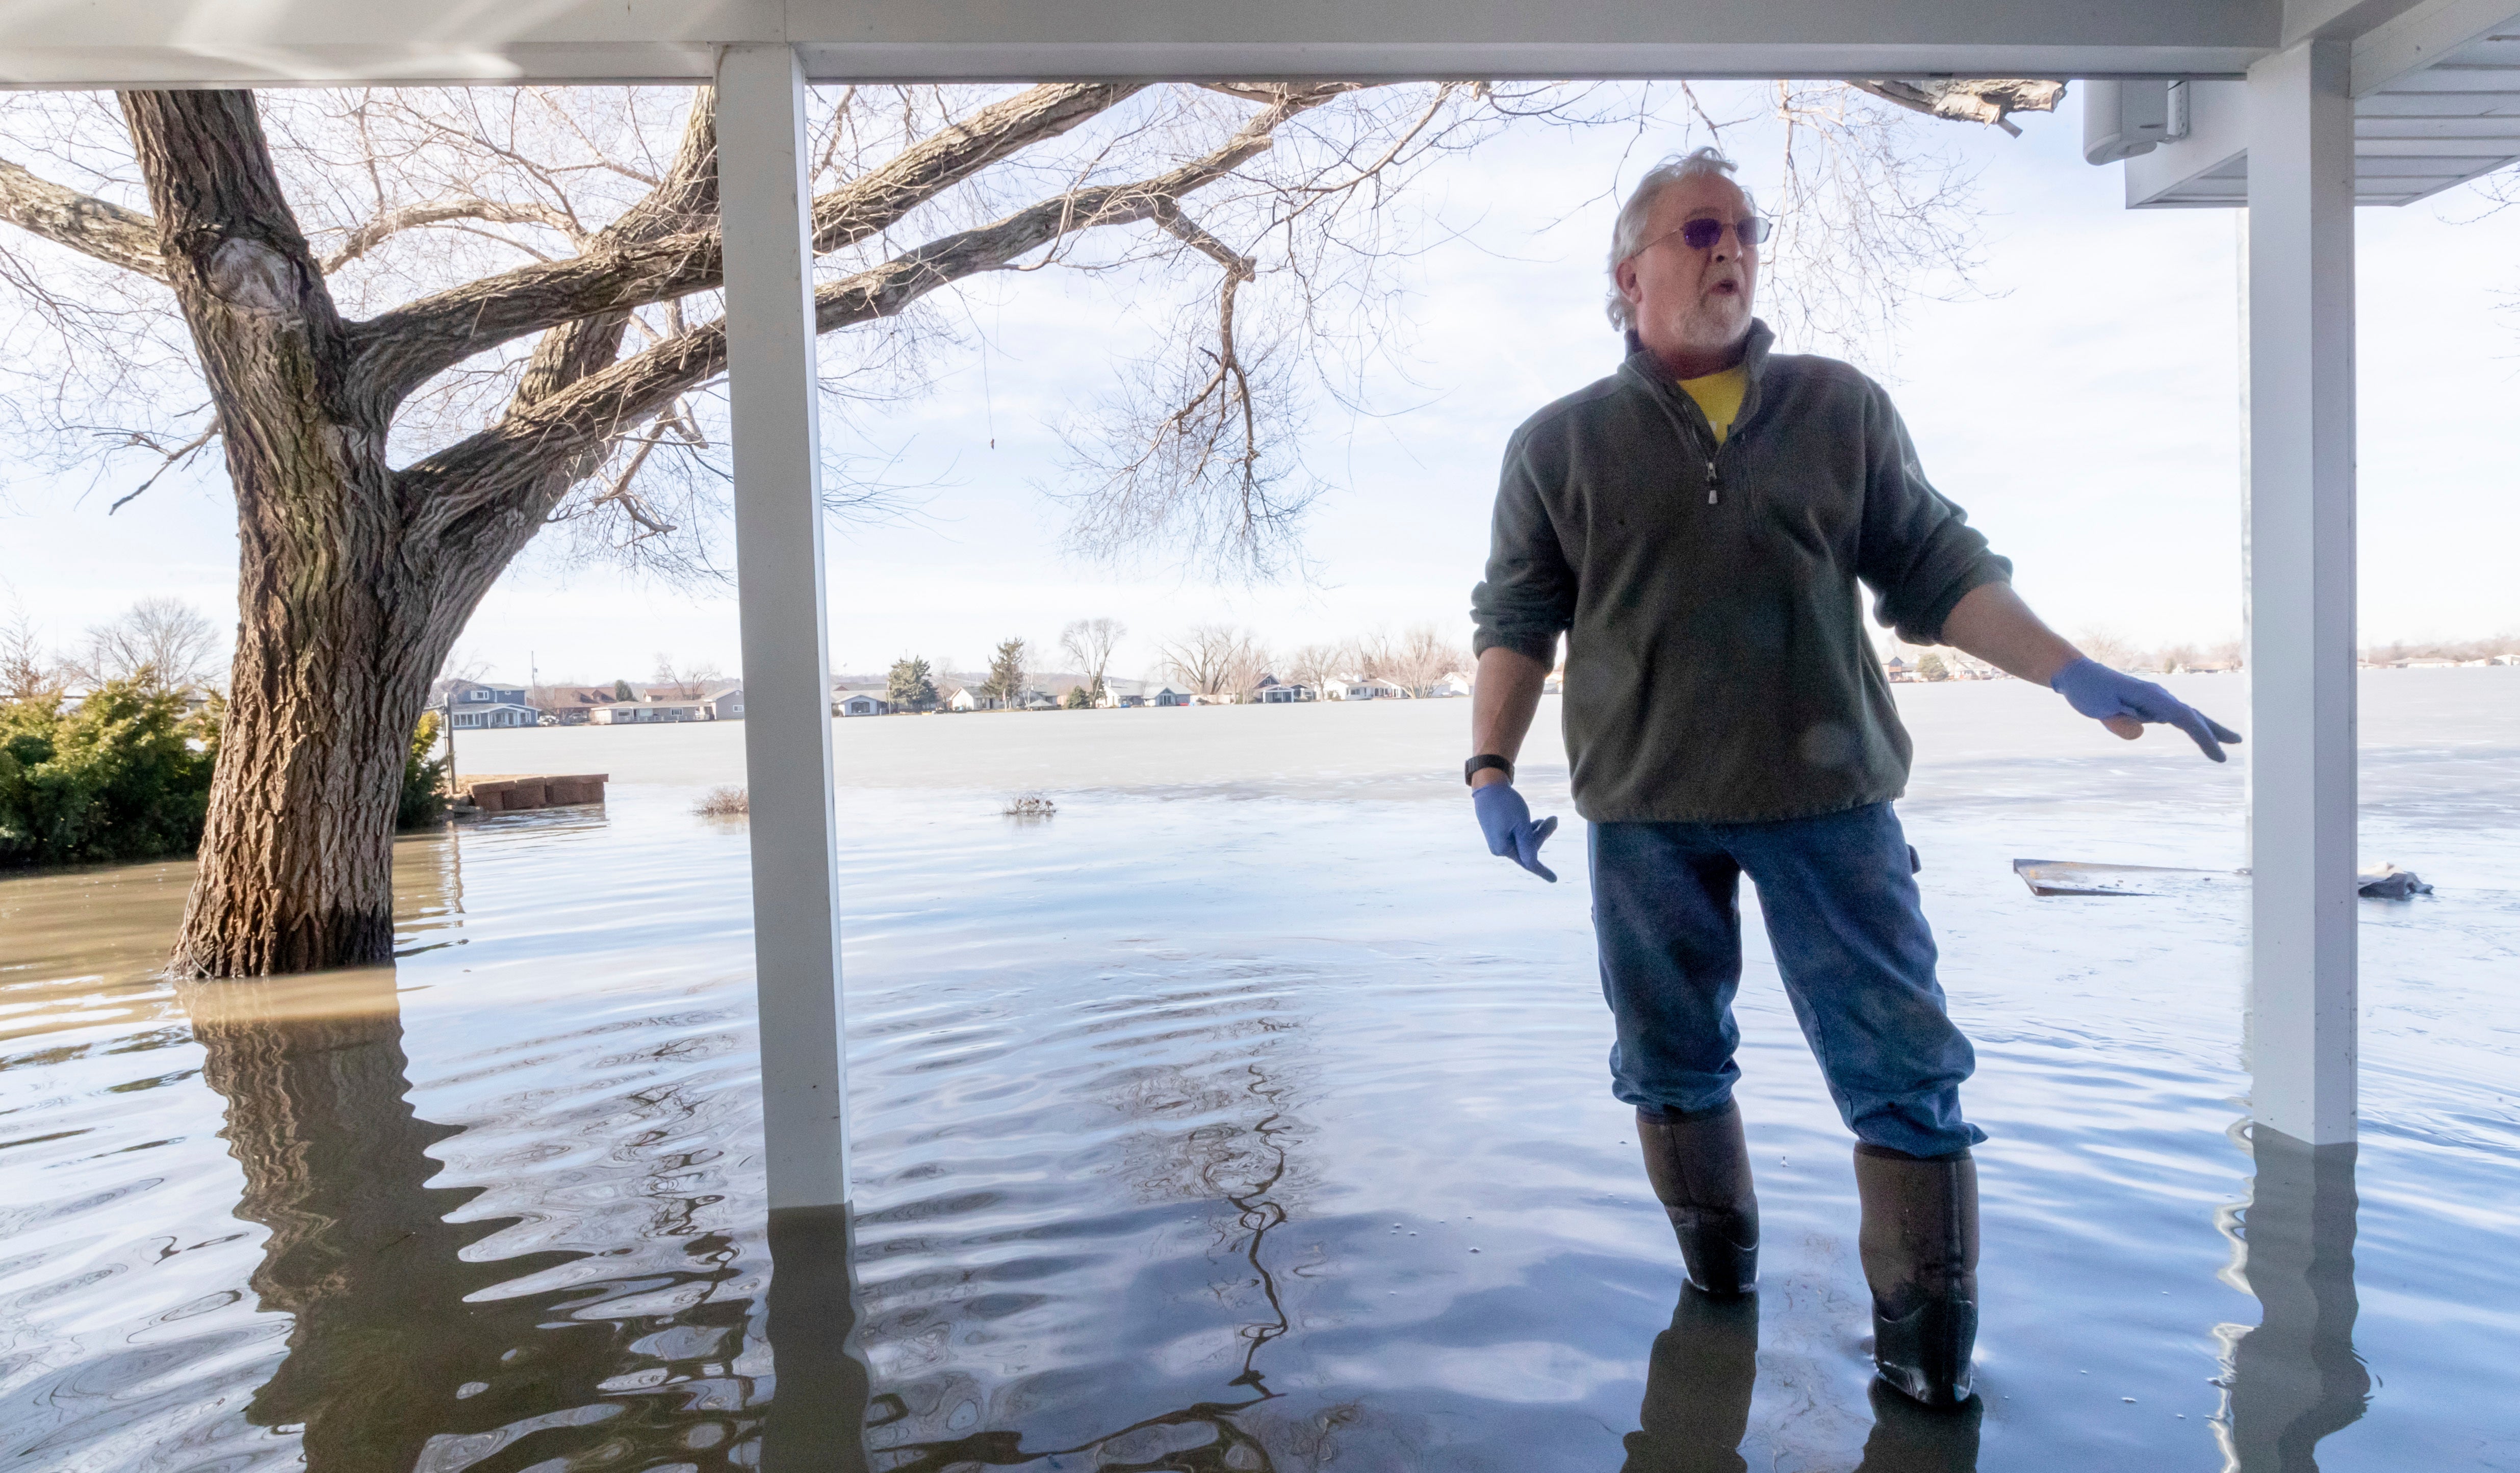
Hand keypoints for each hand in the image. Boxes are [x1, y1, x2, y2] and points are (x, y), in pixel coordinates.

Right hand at [1473, 780, 1558, 881]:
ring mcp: (1498, 840)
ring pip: (1524, 842)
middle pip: (1528, 849)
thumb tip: (1532, 864)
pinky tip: (1537, 821)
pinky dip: (1528, 830)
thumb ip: (1528, 844)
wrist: (1488, 786)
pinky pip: (1517, 836)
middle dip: (1542, 836)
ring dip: (1537, 832)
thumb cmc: (1506, 804)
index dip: (1542, 871)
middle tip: (1554, 819)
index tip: (1554, 880)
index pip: (1528, 862)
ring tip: (1549, 819)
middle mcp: (1499, 848)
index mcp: (1503, 848)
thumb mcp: (1521, 824)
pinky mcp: (1498, 832)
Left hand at [2050, 656, 2242, 761]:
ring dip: (2206, 727)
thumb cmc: (2087, 690)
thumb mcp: (2098, 709)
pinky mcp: (2147, 703)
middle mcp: (2157, 696)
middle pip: (2192, 715)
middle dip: (2214, 731)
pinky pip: (2173, 716)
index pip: (2185, 719)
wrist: (2076, 674)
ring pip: (2186, 714)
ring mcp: (2154, 699)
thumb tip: (2141, 734)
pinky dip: (2188, 724)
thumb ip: (2119, 722)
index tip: (2219, 756)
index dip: (2204, 738)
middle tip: (2237, 743)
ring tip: (2227, 741)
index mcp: (2151, 697)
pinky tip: (2195, 731)